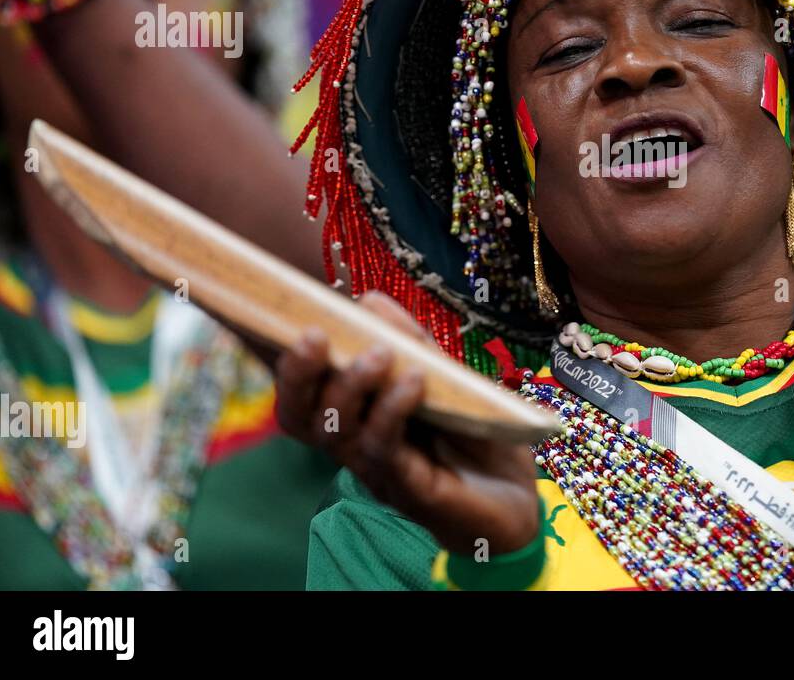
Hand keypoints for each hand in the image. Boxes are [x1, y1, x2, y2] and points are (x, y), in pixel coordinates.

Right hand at [274, 291, 540, 554]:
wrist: (516, 493)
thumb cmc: (472, 435)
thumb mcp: (443, 376)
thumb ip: (408, 342)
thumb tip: (367, 300)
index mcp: (355, 415)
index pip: (301, 390)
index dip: (281, 358)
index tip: (278, 317)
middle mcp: (354, 444)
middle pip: (298, 416)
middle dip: (297, 373)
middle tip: (313, 335)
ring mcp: (376, 469)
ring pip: (336, 432)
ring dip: (351, 386)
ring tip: (379, 354)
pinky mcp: (407, 489)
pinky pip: (384, 449)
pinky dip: (392, 411)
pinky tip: (413, 383)